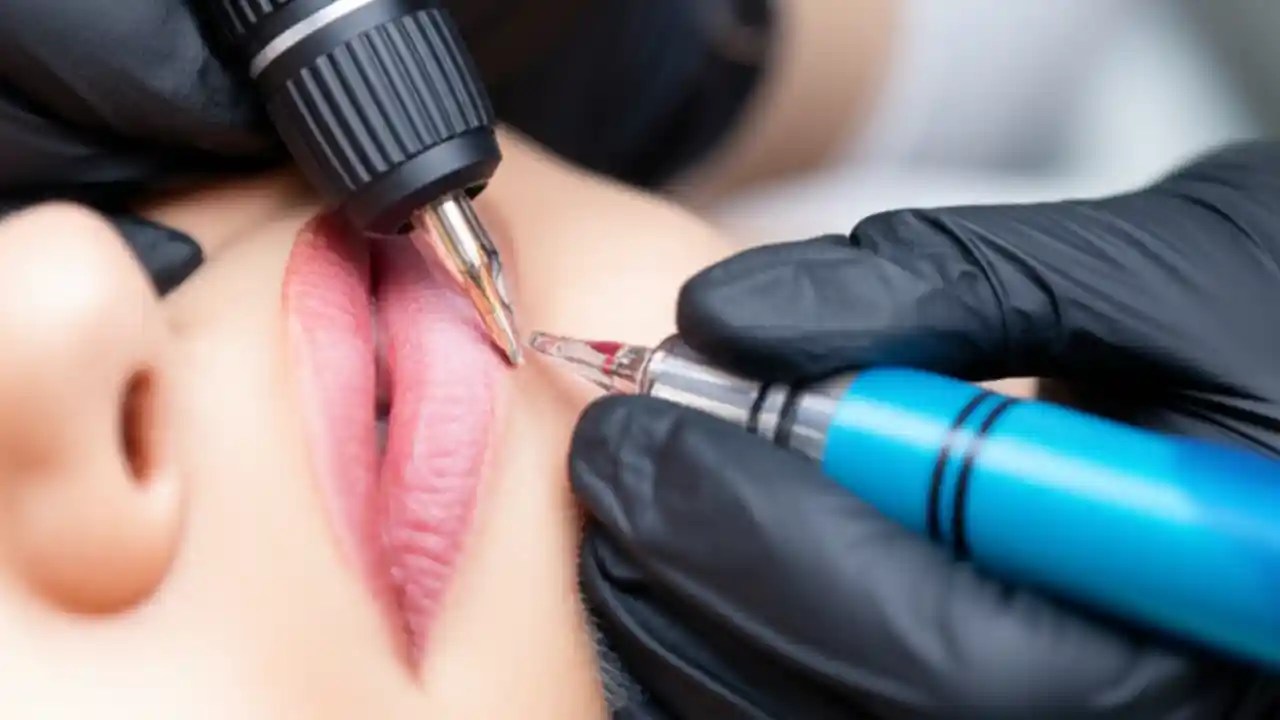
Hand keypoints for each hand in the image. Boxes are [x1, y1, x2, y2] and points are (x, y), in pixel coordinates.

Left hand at [570, 142, 1279, 718]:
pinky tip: (688, 557)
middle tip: (609, 465)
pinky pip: (815, 704)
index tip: (632, 430)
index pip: (930, 644)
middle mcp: (1119, 717)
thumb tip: (736, 319)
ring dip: (692, 622)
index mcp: (1191, 636)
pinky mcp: (995, 701)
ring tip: (637, 502)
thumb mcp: (1172, 274)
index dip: (757, 538)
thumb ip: (957, 294)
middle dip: (699, 583)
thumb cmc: (1273, 343)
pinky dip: (729, 644)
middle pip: (845, 707)